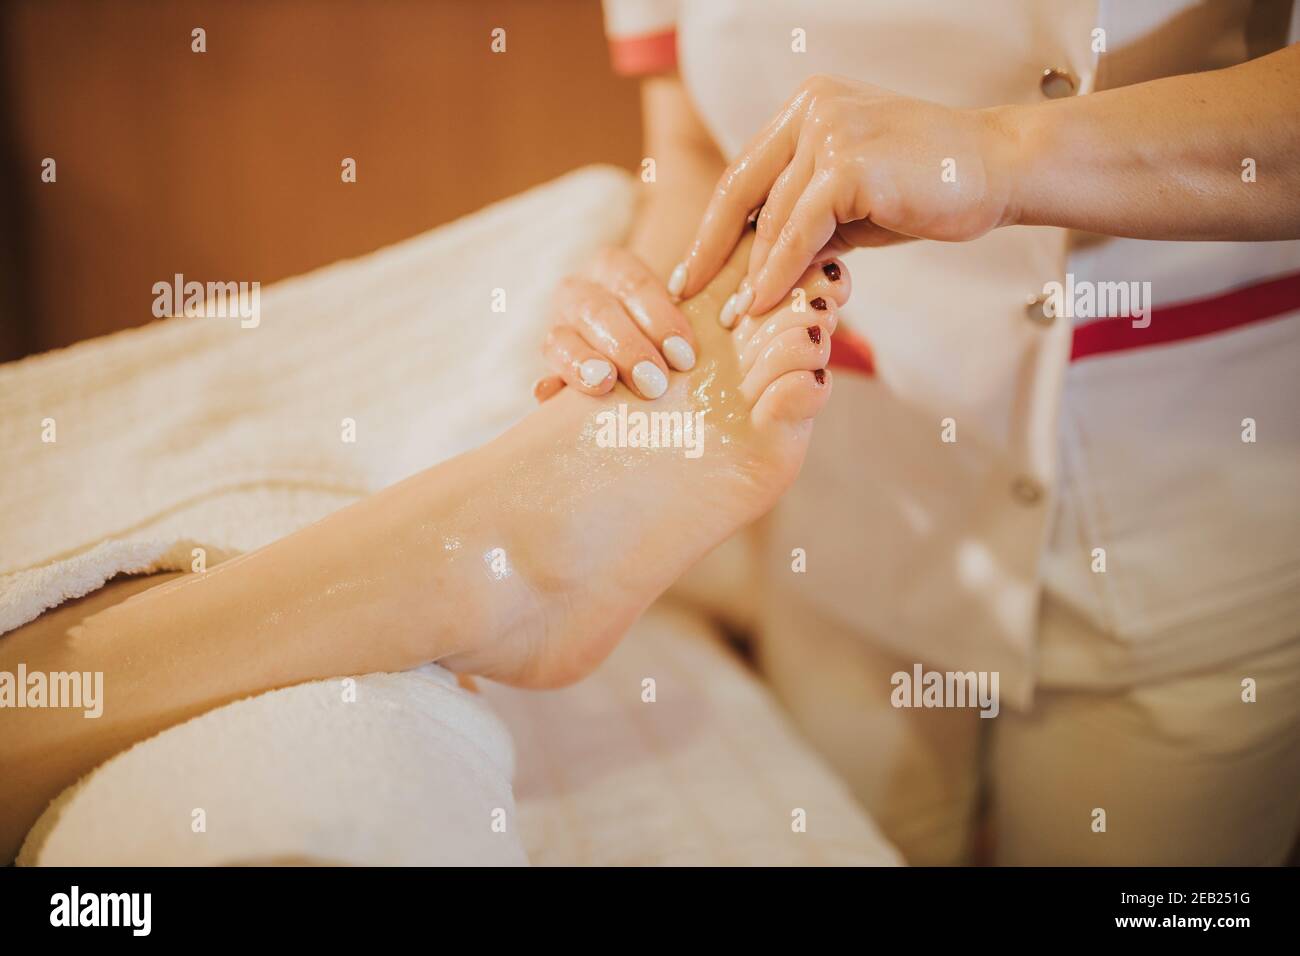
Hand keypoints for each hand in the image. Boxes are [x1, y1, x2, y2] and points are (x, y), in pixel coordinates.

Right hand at [538, 247, 698, 401]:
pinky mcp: (548, 363)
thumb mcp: (670, 317)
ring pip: (562, 339)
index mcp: (613, 266)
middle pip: (598, 312)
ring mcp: (556, 325)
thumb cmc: (659, 330)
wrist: (628, 342)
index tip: (683, 356)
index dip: (660, 320)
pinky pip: (544, 374)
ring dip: (584, 363)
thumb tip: (686, 340)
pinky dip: (550, 386)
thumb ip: (674, 326)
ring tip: (605, 383)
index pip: (635, 285)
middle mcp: (579, 289)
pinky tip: (555, 394)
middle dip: (627, 347)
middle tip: (654, 383)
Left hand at [671, 74, 1018, 317]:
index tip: (692, 264)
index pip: (745, 171)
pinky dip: (777, 271)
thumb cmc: (929, 188)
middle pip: (742, 189)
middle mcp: (812, 109)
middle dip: (709, 247)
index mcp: (808, 106)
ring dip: (749, 272)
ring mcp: (830, 131)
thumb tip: (756, 271)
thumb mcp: (851, 204)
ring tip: (732, 314)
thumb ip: (804, 222)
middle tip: (685, 291)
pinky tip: (761, 302)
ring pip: (772, 217)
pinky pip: (798, 231)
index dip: (713, 222)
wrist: (999, 169)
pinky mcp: (848, 165)